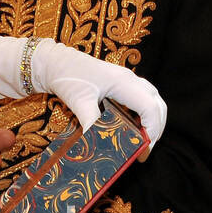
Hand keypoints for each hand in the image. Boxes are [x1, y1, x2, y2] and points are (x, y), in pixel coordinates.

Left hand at [30, 40, 166, 148]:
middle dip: (156, 128)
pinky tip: (133, 127)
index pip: (150, 108)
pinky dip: (144, 114)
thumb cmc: (67, 76)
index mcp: (123, 82)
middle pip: (157, 104)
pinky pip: (142, 98)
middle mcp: (130, 79)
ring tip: (142, 141)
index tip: (144, 150)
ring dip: (152, 120)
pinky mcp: (120, 83)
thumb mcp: (79, 101)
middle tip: (145, 149)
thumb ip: (91, 122)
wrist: (54, 62)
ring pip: (152, 100)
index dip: (152, 130)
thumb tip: (98, 144)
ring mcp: (126, 79)